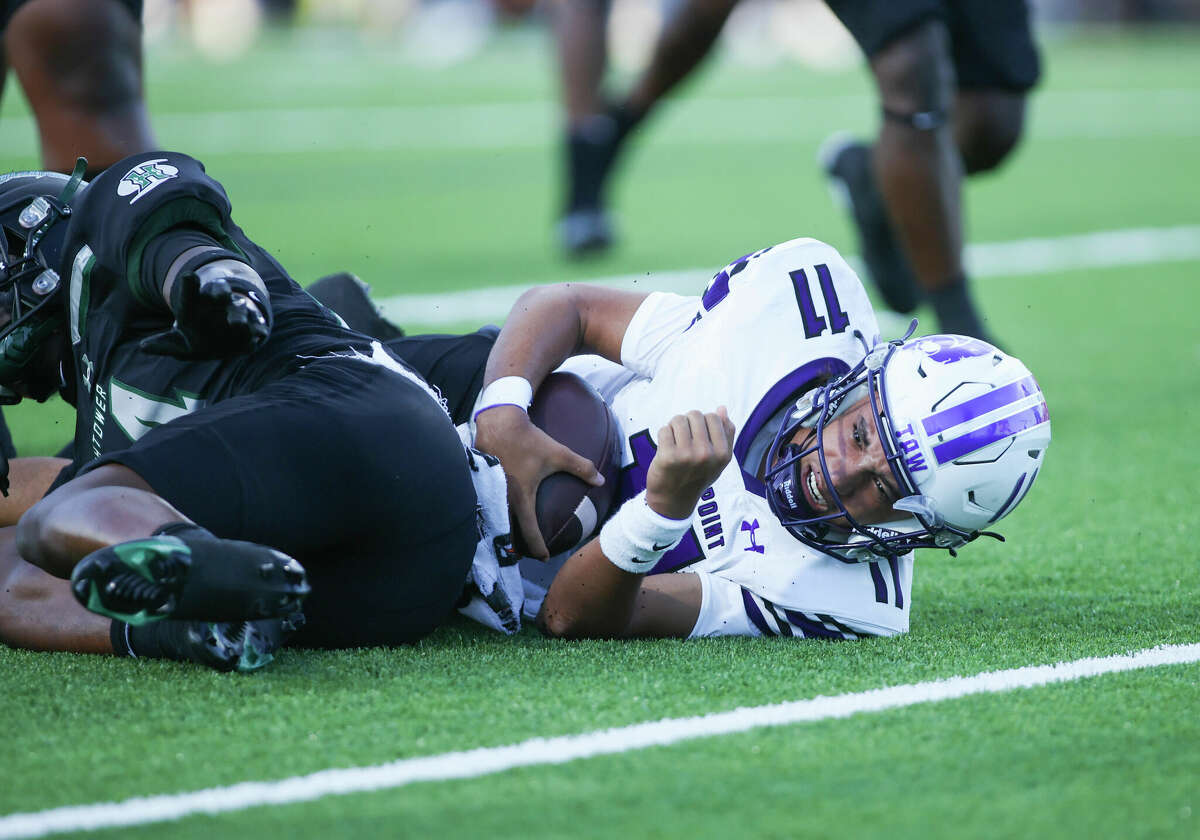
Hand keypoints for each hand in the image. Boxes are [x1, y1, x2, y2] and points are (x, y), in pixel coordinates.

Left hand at [141, 260, 271, 358]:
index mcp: (197, 304)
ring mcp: (237, 312)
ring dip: (239, 315)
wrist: (225, 332)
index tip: (189, 276)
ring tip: (237, 324)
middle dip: (220, 291)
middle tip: (221, 292)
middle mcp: (219, 303)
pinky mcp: (253, 325)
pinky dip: (258, 328)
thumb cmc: (197, 335)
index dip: (189, 286)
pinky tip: (260, 334)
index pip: (190, 294)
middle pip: (220, 292)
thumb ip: (163, 344)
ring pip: (240, 308)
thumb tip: (143, 348)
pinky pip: (257, 325)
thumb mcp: (178, 341)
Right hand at [474, 404, 603, 559]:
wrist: (499, 421)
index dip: (538, 546)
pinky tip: (499, 510)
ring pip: (497, 516)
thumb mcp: (558, 454)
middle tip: (527, 553)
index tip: (545, 557)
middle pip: (509, 529)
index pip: (529, 530)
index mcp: (521, 497)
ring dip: (506, 528)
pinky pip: (488, 502)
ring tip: (513, 537)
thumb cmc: (528, 440)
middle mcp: (502, 498)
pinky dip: (495, 511)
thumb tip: (601, 481)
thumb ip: (581, 467)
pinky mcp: (481, 481)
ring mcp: (489, 490)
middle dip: (518, 543)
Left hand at [645, 407, 735, 519]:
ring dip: (674, 427)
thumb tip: (722, 408)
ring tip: (675, 441)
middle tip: (684, 439)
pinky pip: (664, 429)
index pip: (713, 417)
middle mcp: (707, 454)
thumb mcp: (718, 460)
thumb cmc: (697, 476)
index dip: (703, 423)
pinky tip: (666, 448)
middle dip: (688, 423)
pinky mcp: (668, 457)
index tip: (698, 437)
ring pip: (678, 419)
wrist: (673, 500)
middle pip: (695, 415)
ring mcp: (687, 455)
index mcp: (723, 454)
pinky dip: (663, 435)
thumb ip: (725, 434)